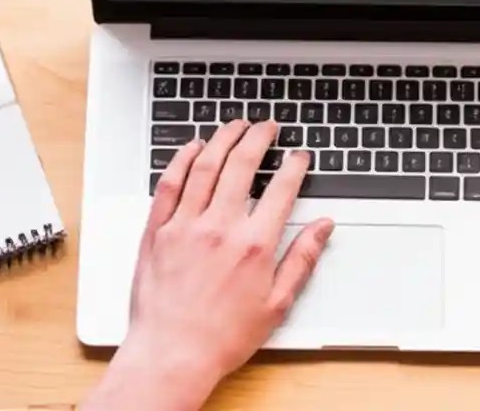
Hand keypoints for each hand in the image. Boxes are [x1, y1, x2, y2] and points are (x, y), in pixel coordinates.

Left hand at [83, 120, 333, 410]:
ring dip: (223, 138)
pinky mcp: (157, 231)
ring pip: (206, 165)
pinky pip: (170, 184)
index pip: (281, 189)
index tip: (299, 156)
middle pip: (242, 165)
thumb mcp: (277, 304)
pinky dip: (182, 159)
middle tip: (268, 126)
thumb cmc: (221, 336)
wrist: (171, 355)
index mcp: (254, 245)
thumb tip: (322, 229)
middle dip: (259, 138)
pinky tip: (193, 147)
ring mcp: (185, 226)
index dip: (294, 166)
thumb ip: (302, 259)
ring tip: (236, 125)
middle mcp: (219, 228)